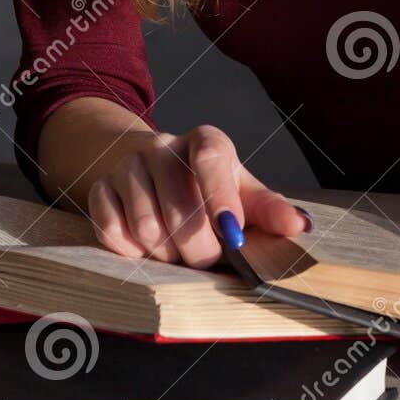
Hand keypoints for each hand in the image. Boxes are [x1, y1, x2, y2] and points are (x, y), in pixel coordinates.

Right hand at [86, 124, 307, 267]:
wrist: (154, 170)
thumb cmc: (208, 187)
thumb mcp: (243, 191)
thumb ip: (269, 209)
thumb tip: (299, 226)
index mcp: (206, 141)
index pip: (211, 159)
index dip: (221, 198)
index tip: (233, 235)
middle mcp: (163, 146)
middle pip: (180, 208)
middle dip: (198, 249)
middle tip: (208, 258)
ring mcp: (127, 166)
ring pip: (146, 227)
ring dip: (167, 255)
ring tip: (178, 251)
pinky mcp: (100, 189)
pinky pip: (113, 233)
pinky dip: (133, 253)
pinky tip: (148, 248)